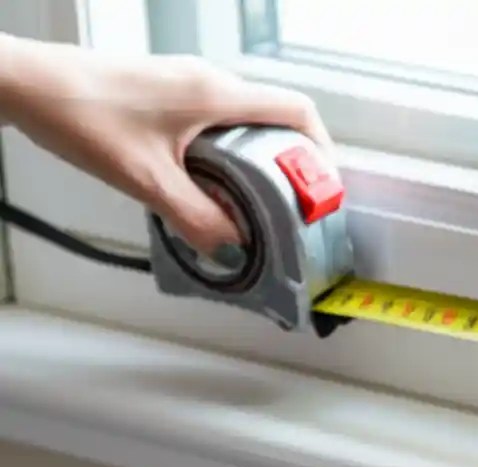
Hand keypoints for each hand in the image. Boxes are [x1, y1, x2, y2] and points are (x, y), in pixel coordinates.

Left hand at [2, 36, 332, 256]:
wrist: (23, 83)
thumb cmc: (79, 114)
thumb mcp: (145, 180)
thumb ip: (195, 218)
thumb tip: (229, 246)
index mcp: (216, 95)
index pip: (297, 111)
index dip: (321, 149)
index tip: (321, 184)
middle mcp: (207, 82)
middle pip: (275, 118)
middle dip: (288, 162)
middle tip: (287, 203)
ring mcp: (185, 83)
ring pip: (242, 120)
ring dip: (254, 158)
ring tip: (247, 199)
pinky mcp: (164, 91)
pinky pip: (213, 119)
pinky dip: (224, 150)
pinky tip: (204, 180)